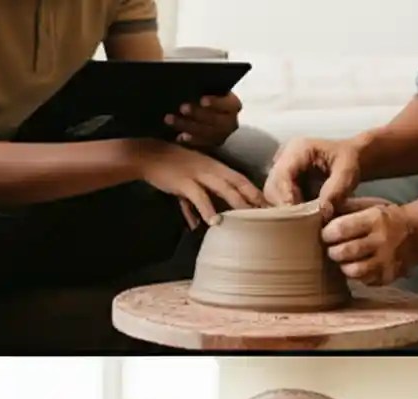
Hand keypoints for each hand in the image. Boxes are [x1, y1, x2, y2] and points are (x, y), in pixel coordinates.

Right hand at [136, 140, 266, 224]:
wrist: (148, 155)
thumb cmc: (169, 169)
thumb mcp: (188, 182)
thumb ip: (195, 202)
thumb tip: (197, 224)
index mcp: (215, 166)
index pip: (241, 179)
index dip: (256, 192)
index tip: (269, 205)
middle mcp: (211, 168)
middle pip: (238, 184)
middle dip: (254, 199)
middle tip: (269, 214)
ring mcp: (198, 174)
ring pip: (224, 190)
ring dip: (238, 205)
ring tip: (250, 220)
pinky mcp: (184, 182)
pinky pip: (200, 197)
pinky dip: (207, 210)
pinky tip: (214, 222)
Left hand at [165, 93, 241, 149]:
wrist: (216, 118)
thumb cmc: (211, 99)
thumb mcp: (213, 93)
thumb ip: (205, 90)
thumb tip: (188, 82)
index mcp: (232, 105)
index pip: (227, 103)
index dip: (216, 102)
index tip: (202, 100)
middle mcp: (230, 122)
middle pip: (215, 120)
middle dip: (197, 114)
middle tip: (182, 107)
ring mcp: (221, 135)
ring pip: (206, 133)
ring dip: (186, 126)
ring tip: (170, 119)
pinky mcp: (212, 145)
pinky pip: (200, 144)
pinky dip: (190, 140)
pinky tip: (179, 136)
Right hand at [265, 137, 362, 220]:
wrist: (351, 157)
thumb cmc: (350, 160)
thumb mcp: (348, 172)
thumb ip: (336, 190)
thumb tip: (322, 213)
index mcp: (297, 149)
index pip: (281, 174)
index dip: (285, 196)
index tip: (295, 215)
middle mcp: (283, 158)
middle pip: (272, 187)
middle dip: (283, 207)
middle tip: (299, 224)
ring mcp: (281, 171)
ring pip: (272, 196)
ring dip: (285, 211)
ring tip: (302, 222)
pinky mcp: (283, 183)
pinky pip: (278, 200)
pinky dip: (288, 211)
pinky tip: (301, 218)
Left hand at [322, 197, 417, 284]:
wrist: (414, 234)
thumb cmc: (381, 218)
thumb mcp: (366, 204)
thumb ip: (341, 206)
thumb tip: (319, 211)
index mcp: (375, 218)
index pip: (340, 229)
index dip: (327, 233)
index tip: (327, 234)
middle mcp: (382, 240)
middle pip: (344, 252)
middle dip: (332, 250)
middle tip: (333, 248)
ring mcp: (386, 261)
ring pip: (353, 271)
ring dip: (343, 265)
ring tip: (344, 258)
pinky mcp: (387, 276)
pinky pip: (363, 281)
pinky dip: (355, 275)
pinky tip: (357, 264)